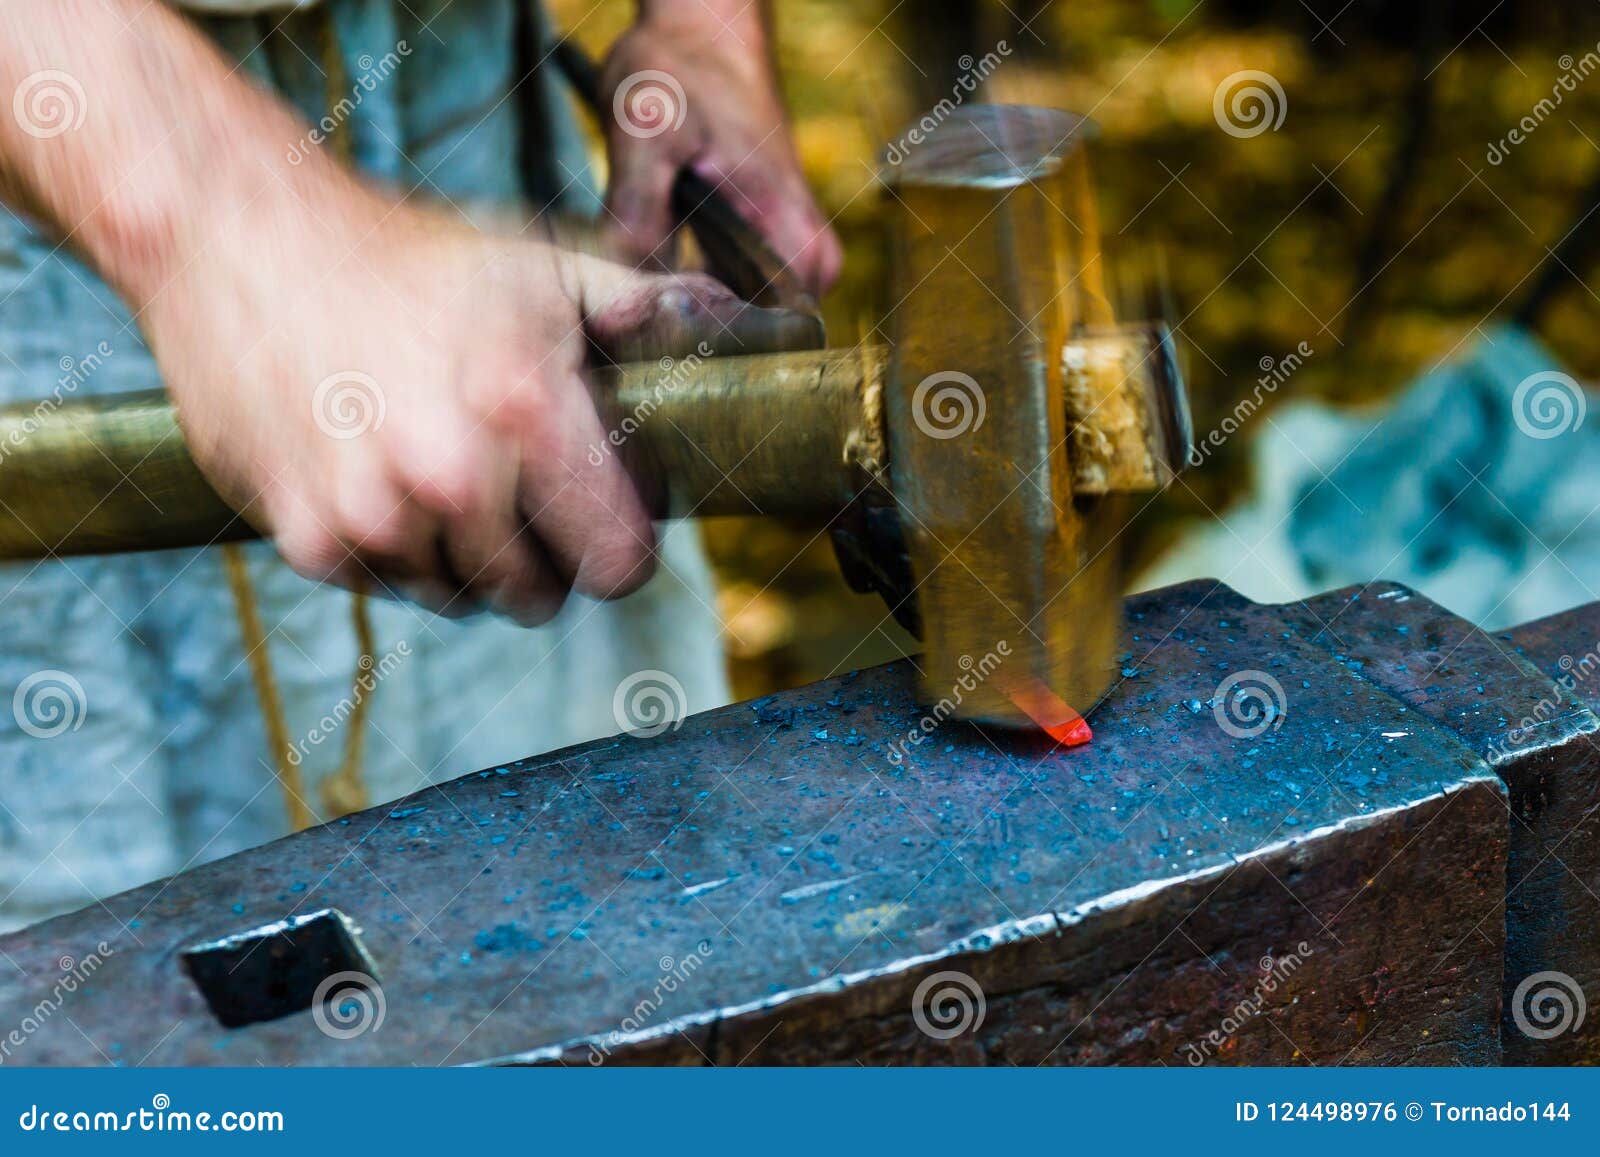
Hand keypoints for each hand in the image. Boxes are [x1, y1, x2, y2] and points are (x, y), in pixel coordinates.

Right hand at [0, 0, 813, 624]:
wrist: (242, 242)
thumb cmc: (405, 256)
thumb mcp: (537, 266)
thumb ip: (641, 309)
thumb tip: (730, 326)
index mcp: (527, 414)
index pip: (617, 563)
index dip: (622, 549)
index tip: (608, 526)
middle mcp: (453, 478)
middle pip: (540, 596)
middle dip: (547, 559)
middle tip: (526, 501)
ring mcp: (375, 517)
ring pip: (463, 598)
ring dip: (469, 559)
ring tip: (450, 479)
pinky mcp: (310, 539)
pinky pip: (387, 585)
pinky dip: (397, 553)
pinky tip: (385, 480)